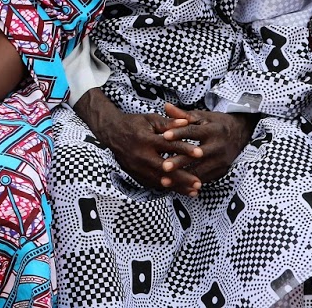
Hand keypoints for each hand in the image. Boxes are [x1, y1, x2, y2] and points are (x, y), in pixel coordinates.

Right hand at [78, 91, 201, 194]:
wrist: (111, 132)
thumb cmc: (133, 124)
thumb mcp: (150, 120)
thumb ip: (169, 123)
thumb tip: (187, 122)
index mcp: (146, 139)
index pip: (169, 146)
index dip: (185, 149)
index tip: (200, 154)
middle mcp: (141, 155)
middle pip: (164, 169)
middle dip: (182, 177)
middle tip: (199, 183)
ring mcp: (137, 167)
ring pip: (159, 180)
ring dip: (177, 187)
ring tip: (194, 191)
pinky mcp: (135, 174)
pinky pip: (153, 183)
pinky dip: (168, 188)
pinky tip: (180, 191)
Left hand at [163, 103, 252, 184]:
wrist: (240, 133)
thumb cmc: (215, 123)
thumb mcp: (202, 116)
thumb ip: (183, 115)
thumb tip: (165, 106)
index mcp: (212, 130)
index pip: (193, 132)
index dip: (178, 133)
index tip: (164, 136)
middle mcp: (218, 147)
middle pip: (196, 156)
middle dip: (179, 162)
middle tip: (163, 166)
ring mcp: (221, 161)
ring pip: (200, 171)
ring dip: (182, 177)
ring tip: (165, 181)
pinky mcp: (222, 171)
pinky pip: (205, 179)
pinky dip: (190, 183)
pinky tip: (176, 186)